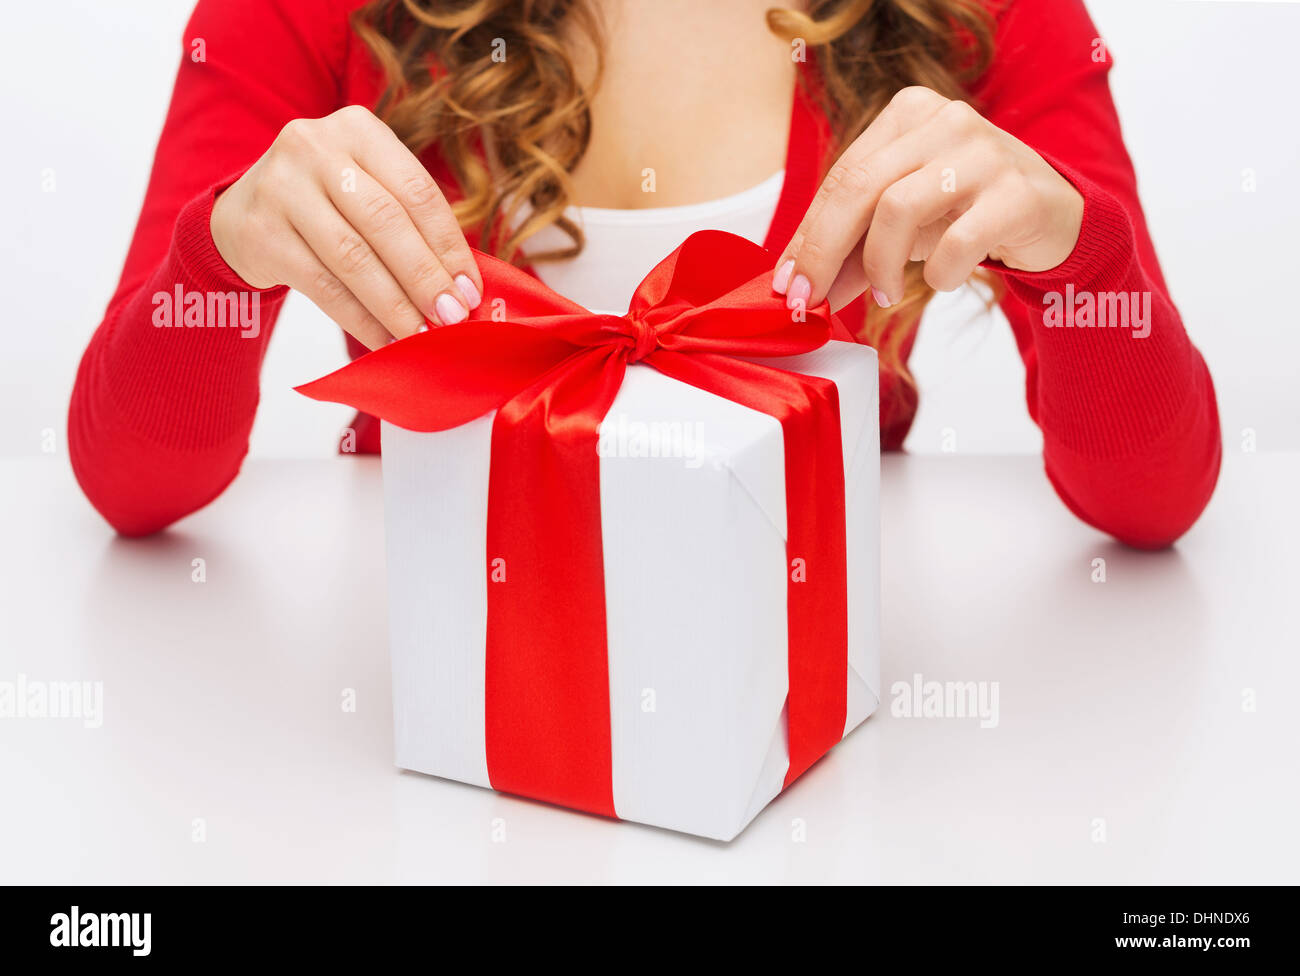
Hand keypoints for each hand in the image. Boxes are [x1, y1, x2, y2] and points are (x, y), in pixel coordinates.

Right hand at [211, 105, 481, 348]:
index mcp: (358, 129)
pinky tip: (385, 340)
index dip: (448, 245)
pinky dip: (360, 320)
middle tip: (453, 317)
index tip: (470, 290)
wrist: (244, 211)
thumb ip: (412, 223)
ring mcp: (281, 188)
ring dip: (395, 305)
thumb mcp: (368, 187)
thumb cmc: (329, 203)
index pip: (416, 190)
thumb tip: (463, 288)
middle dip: (425, 277)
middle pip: (385, 222)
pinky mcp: (261, 234)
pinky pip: (323, 287)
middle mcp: (315, 148)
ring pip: (353, 257)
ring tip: (423, 335)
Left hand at [773, 86, 1083, 311]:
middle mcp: (946, 121)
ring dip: (880, 265)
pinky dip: (938, 274)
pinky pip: (955, 243)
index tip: (787, 285)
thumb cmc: (970, 211)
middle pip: (859, 188)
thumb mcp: (904, 221)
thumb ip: (852, 246)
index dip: (808, 236)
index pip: (842, 177)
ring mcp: (985, 153)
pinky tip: (944, 278)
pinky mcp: (1018, 194)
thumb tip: (800, 286)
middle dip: (824, 252)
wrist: (1056, 217)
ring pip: (898, 209)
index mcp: (909, 114)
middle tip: (812, 300)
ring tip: (885, 293)